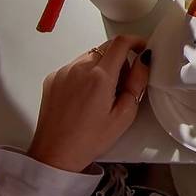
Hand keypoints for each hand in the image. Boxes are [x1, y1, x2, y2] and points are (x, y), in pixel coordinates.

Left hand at [26, 36, 149, 173]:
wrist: (55, 155)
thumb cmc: (91, 139)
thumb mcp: (125, 115)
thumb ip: (137, 82)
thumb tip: (143, 60)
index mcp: (100, 76)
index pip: (121, 42)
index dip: (135, 40)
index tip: (141, 48)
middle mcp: (79, 68)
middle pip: (106, 48)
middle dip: (120, 58)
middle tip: (123, 83)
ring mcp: (63, 72)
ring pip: (90, 56)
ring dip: (102, 65)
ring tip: (102, 93)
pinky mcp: (52, 78)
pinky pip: (75, 66)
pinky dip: (85, 73)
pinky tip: (85, 96)